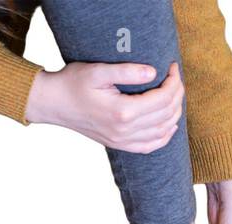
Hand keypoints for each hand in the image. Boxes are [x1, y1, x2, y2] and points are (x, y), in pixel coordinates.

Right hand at [25, 61, 183, 154]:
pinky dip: (164, 136)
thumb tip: (153, 72)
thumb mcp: (98, 71)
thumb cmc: (73, 83)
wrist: (54, 104)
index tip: (172, 67)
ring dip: (174, 113)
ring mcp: (121, 141)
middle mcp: (124, 131)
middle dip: (177, 94)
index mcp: (122, 112)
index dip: (173, 82)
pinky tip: (169, 124)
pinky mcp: (118, 144)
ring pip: (162, 131)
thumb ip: (126, 71)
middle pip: (166, 114)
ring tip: (174, 94)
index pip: (162, 99)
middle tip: (175, 78)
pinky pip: (149, 147)